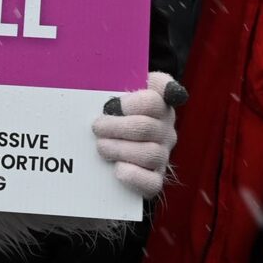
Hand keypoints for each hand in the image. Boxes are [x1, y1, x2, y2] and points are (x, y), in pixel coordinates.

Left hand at [96, 72, 184, 197]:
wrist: (118, 142)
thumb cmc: (114, 112)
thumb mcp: (118, 88)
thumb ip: (120, 80)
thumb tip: (116, 86)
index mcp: (159, 103)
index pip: (154, 99)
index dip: (132, 103)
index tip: (113, 104)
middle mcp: (166, 128)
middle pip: (146, 127)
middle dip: (116, 127)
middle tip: (97, 127)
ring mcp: (162, 154)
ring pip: (149, 154)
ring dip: (120, 150)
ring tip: (101, 146)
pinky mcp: (155, 178)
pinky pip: (152, 182)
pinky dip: (134, 176)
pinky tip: (117, 169)